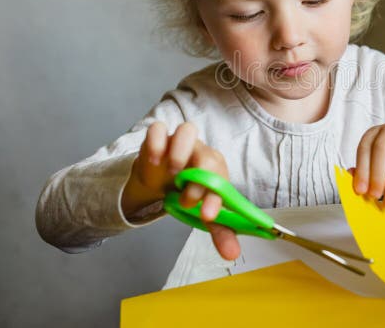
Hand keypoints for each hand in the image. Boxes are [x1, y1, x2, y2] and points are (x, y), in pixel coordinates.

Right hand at [122, 121, 240, 259]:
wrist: (163, 180)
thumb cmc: (189, 193)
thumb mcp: (204, 214)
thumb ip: (220, 233)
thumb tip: (232, 254)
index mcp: (218, 171)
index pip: (222, 181)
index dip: (216, 199)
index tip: (208, 216)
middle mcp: (202, 154)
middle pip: (208, 156)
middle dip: (199, 180)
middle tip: (188, 201)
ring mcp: (182, 144)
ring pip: (188, 130)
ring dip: (180, 152)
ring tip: (172, 174)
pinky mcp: (160, 138)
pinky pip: (158, 129)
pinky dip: (155, 142)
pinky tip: (153, 162)